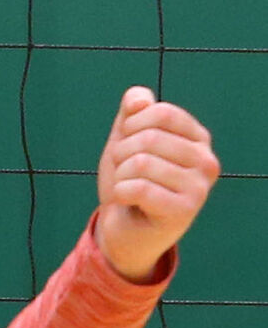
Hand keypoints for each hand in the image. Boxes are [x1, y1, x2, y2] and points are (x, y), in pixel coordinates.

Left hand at [95, 86, 219, 282]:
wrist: (123, 227)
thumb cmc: (130, 178)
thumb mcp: (127, 136)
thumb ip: (132, 110)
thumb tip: (140, 100)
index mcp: (197, 138)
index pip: (162, 112)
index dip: (132, 124)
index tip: (127, 141)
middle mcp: (206, 161)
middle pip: (151, 137)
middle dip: (123, 151)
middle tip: (124, 170)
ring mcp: (200, 188)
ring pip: (142, 162)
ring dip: (121, 173)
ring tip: (128, 186)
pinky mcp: (185, 212)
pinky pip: (140, 188)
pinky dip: (121, 191)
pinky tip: (127, 200)